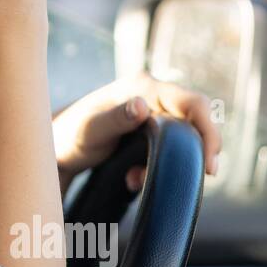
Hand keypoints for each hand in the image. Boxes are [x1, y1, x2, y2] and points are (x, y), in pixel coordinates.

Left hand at [51, 71, 222, 193]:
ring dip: (173, 162)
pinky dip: (157, 167)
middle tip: (196, 178)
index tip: (209, 164)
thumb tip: (142, 106)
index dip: (209, 131)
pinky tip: (133, 179)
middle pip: (197, 119)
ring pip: (184, 136)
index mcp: (143, 87)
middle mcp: (152, 95)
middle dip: (196, 151)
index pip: (193, 103)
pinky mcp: (149, 129)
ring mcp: (152, 112)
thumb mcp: (90, 129)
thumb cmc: (70, 134)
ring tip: (138, 179)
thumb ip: (115, 118)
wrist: (57, 145)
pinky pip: (169, 147)